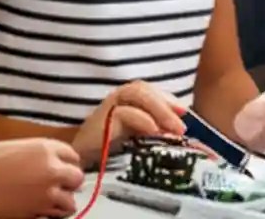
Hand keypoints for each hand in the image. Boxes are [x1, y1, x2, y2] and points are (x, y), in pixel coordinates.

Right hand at [0, 138, 83, 218]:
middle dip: (70, 182)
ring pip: (71, 200)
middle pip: (77, 177)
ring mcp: (48, 191)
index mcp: (44, 148)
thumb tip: (58, 162)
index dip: (69, 163)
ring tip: (54, 200)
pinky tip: (46, 210)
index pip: (72, 154)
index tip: (67, 168)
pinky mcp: (42, 210)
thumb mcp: (17, 151)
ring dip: (64, 201)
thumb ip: (41, 154)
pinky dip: (54, 213)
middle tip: (63, 186)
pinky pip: (58, 214)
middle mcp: (51, 168)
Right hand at [71, 81, 185, 165]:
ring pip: (134, 93)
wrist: (79, 174)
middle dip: (165, 103)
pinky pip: (123, 113)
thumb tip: (182, 136)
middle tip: (182, 125)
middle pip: (141, 89)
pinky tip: (153, 131)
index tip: (184, 113)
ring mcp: (105, 111)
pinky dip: (141, 119)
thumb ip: (154, 134)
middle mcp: (114, 103)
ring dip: (158, 109)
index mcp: (123, 105)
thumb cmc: (108, 161)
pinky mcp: (99, 123)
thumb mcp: (136, 144)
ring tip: (173, 129)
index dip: (166, 98)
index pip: (147, 90)